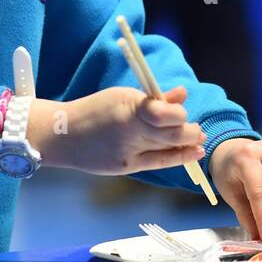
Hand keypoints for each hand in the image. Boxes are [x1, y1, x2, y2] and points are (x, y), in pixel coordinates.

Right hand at [28, 86, 205, 174]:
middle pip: (171, 134)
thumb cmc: (97, 110)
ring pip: (167, 149)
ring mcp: (128, 151)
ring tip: (197, 141)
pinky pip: (158, 163)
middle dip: (191, 132)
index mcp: (129, 108)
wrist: (63, 135)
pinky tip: (193, 154)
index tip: (181, 111)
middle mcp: (130, 131)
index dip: (179, 113)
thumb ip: (155, 98)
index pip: (164, 113)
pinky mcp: (126, 167)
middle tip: (197, 129)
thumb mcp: (124, 96)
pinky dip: (178, 158)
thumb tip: (183, 94)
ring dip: (187, 145)